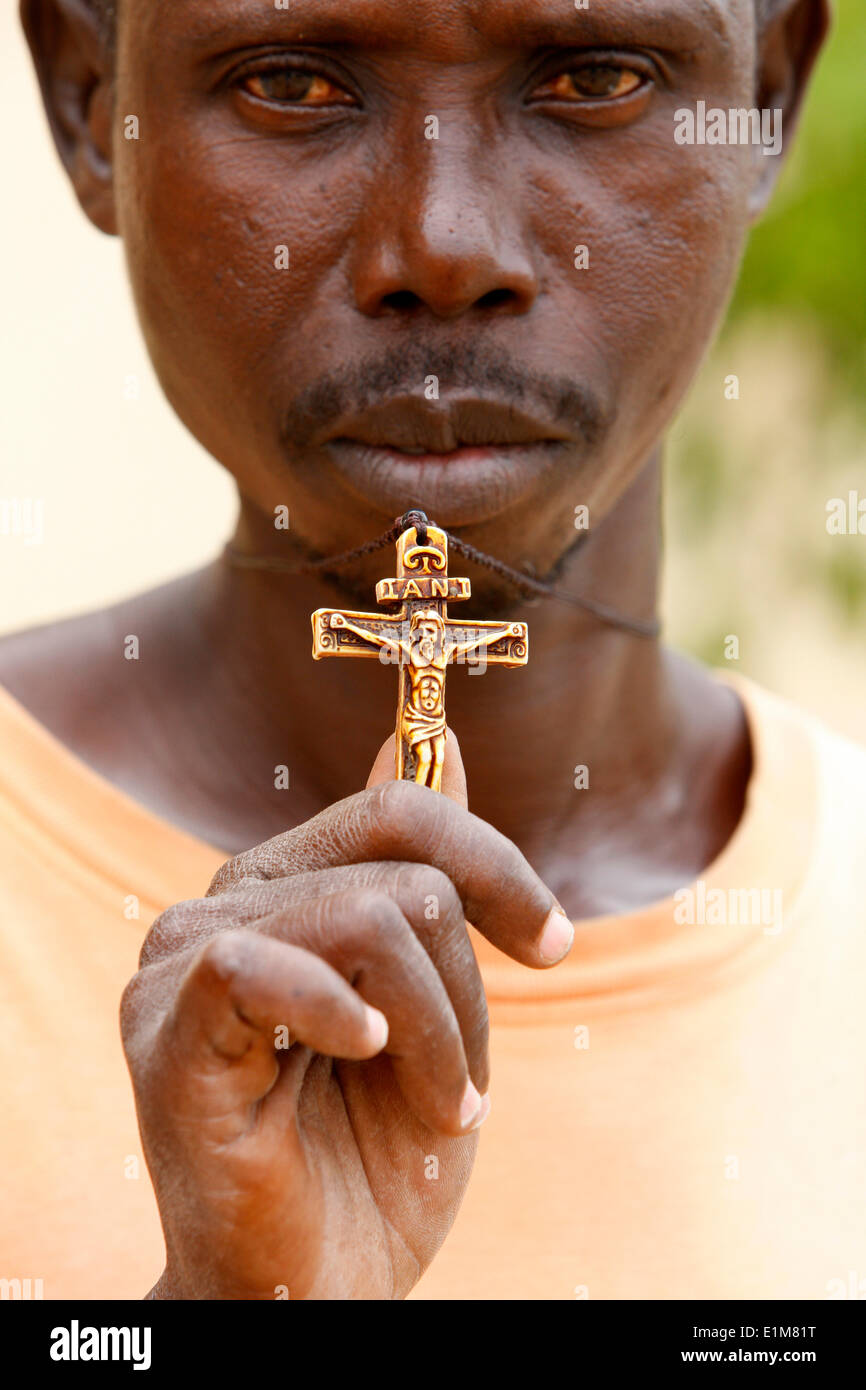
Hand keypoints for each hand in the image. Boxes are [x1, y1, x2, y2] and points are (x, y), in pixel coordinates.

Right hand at [121, 732, 572, 1299]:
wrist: (322, 1288)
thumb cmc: (373, 1153)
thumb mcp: (435, 1003)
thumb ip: (425, 873)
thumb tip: (434, 738)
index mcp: (288, 887)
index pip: (397, 808)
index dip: (494, 864)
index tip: (552, 948)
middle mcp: (228, 902)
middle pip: (399, 867)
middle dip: (467, 987)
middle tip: (466, 1090)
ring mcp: (183, 960)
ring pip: (368, 916)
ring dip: (436, 1033)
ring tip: (438, 1112)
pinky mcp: (165, 1028)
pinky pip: (259, 965)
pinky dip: (339, 1012)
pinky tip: (363, 1056)